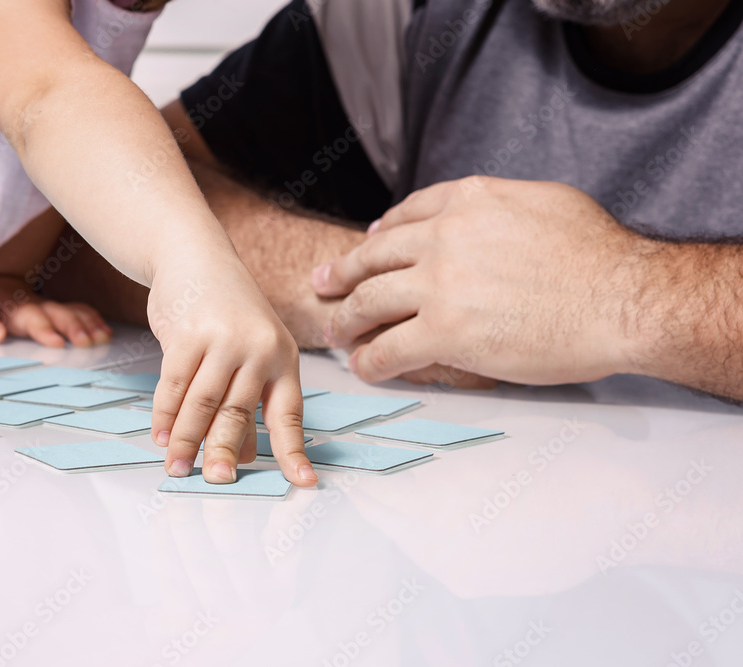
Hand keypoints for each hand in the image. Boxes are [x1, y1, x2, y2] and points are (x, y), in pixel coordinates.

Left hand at [0, 274, 111, 346]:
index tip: (56, 342)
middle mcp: (32, 302)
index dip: (42, 328)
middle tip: (85, 342)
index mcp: (8, 302)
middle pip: (56, 312)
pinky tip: (105, 333)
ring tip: (101, 338)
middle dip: (72, 326)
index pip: (27, 314)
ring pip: (71, 311)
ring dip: (87, 325)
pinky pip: (79, 310)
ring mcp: (48, 304)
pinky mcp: (58, 308)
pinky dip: (93, 320)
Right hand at [147, 256, 316, 486]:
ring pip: (203, 403)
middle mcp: (259, 349)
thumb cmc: (226, 311)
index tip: (303, 482)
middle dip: (223, 452)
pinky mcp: (188, 333)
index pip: (289, 414)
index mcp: (283, 358)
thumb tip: (245, 454)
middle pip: (238, 412)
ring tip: (177, 467)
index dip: (294, 452)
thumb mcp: (252, 350)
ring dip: (186, 440)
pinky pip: (174, 384)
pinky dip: (165, 413)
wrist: (195, 256)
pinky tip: (160, 434)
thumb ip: (250, 399)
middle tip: (216, 481)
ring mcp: (223, 339)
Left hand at [311, 177, 645, 385]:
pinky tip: (363, 368)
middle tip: (322, 284)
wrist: (623, 298)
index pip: (406, 215)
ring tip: (334, 332)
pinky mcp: (444, 331)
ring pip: (370, 301)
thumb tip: (482, 217)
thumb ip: (500, 207)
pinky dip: (369, 360)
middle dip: (342, 273)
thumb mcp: (545, 202)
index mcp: (469, 201)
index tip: (366, 244)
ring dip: (345, 318)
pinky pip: (388, 348)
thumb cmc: (599, 255)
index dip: (379, 234)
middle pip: (374, 257)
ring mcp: (439, 283)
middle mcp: (444, 236)